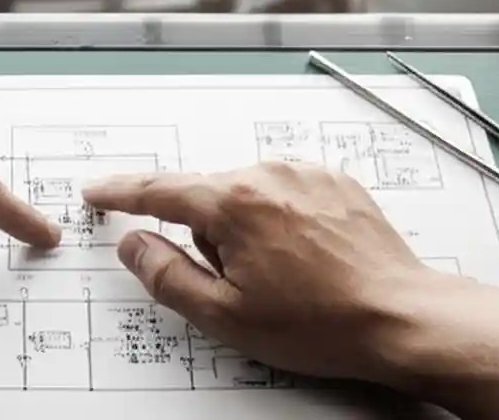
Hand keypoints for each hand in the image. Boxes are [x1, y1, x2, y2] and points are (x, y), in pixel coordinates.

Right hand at [83, 162, 437, 383]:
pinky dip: (282, 221)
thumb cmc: (320, 323)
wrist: (400, 318)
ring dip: (248, 230)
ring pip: (247, 195)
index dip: (121, 194)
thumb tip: (134, 245)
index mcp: (233, 203)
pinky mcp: (335, 181)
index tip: (98, 192)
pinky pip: (284, 193)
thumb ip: (166, 274)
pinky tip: (306, 259)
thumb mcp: (225, 315)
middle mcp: (267, 174)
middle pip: (208, 199)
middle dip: (211, 239)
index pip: (158, 191)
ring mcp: (305, 174)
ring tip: (285, 277)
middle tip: (244, 286)